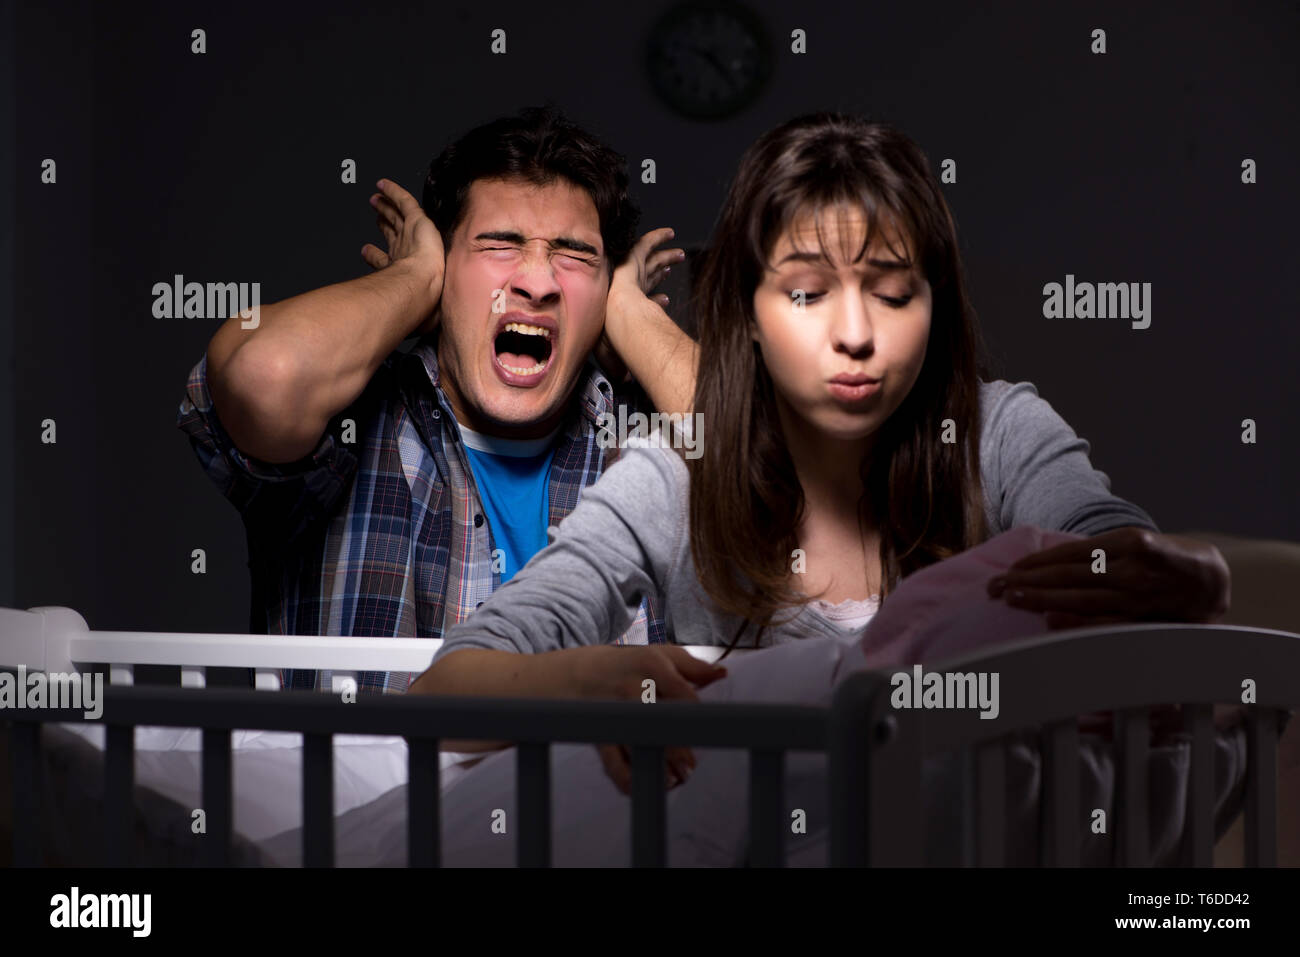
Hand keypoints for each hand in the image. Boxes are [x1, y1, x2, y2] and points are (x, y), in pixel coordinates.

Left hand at [360, 178, 444, 333]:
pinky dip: (394, 192)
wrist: (423, 289)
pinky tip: (383, 184)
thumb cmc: (414, 304)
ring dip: (386, 208)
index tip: (366, 251)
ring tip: (376, 199)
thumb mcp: (388, 309)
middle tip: (376, 214)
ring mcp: (415, 236)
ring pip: (397, 217)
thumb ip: (374, 313)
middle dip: (385, 223)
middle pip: (394, 233)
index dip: (376, 254)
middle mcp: (409, 251)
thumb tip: (355, 331)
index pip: (388, 258)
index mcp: (405, 271)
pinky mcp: (420, 222)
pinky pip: (405, 202)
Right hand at [578, 645, 725, 794]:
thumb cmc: (631, 665)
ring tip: (677, 779)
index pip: (681, 694)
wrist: (582, 674)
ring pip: (637, 746)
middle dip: (677, 748)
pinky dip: (631, 780)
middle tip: (691, 766)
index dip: (698, 717)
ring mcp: (613, 714)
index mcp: (650, 666)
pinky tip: (649, 784)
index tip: (711, 734)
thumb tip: (722, 673)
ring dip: (658, 768)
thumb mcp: (660, 655)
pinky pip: (614, 764)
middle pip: (657, 722)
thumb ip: (692, 666)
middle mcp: (631, 689)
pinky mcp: (600, 736)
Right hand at [594, 227, 684, 382]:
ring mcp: (627, 275)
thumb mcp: (628, 355)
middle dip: (660, 272)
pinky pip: (644, 244)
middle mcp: (625, 290)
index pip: (641, 301)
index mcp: (625, 309)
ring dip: (663, 256)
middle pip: (646, 278)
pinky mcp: (630, 261)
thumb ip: (633, 361)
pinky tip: (669, 232)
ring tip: (678, 253)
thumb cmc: (618, 341)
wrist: (617, 323)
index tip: (665, 298)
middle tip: (672, 267)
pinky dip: (656, 237)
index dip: (654, 298)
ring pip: (649, 261)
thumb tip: (630, 380)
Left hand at [986, 527, 1230, 630]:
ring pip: (1079, 598)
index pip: (1070, 553)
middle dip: (1028, 581)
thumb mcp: (1136, 543)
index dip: (1037, 563)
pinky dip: (1076, 622)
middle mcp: (1131, 568)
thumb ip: (1098, 553)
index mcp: (1128, 542)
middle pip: (1069, 575)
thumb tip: (1051, 563)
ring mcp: (1137, 596)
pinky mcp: (1143, 619)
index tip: (1009, 570)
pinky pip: (1103, 623)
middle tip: (995, 586)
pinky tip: (1049, 620)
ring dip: (1041, 599)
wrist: (1213, 583)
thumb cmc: (1165, 559)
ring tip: (1011, 599)